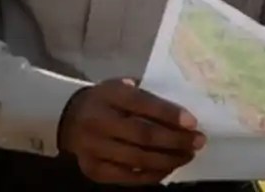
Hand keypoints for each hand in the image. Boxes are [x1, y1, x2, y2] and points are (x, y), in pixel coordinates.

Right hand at [57, 78, 204, 184]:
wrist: (66, 117)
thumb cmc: (105, 100)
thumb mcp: (120, 86)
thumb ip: (146, 94)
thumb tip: (181, 113)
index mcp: (109, 95)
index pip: (143, 104)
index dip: (169, 114)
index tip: (192, 122)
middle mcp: (99, 121)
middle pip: (143, 135)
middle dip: (175, 140)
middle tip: (198, 142)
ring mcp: (94, 148)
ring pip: (138, 159)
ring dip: (168, 160)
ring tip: (187, 155)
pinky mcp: (93, 169)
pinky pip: (128, 177)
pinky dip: (152, 174)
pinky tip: (168, 168)